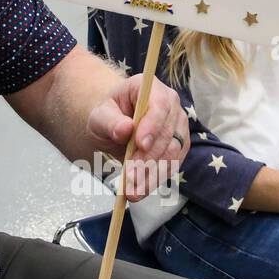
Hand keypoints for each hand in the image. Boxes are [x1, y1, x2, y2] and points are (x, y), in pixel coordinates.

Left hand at [87, 76, 188, 198]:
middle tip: (130, 176)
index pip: (159, 105)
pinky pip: (173, 164)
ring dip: (153, 174)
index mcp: (149, 87)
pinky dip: (157, 179)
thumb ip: (110, 121)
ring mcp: (178, 124)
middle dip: (148, 157)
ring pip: (172, 152)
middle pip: (167, 133)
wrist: (114, 126)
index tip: (140, 145)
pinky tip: (141, 190)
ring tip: (133, 191)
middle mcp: (170, 104)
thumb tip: (125, 128)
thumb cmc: (107, 116)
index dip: (153, 126)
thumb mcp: (99, 116)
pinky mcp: (179, 145)